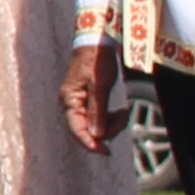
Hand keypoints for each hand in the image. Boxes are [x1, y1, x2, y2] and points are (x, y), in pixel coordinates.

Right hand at [60, 38, 119, 152]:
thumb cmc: (97, 59)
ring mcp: (78, 103)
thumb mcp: (100, 85)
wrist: (96, 42)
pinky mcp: (87, 101)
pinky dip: (111, 119)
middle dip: (108, 130)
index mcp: (70, 100)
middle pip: (87, 130)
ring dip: (111, 124)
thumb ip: (97, 110)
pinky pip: (98, 119)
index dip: (91, 144)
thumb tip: (96, 134)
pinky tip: (120, 111)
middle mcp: (70, 104)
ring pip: (94, 126)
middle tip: (125, 119)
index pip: (77, 130)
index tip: (106, 152)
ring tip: (124, 113)